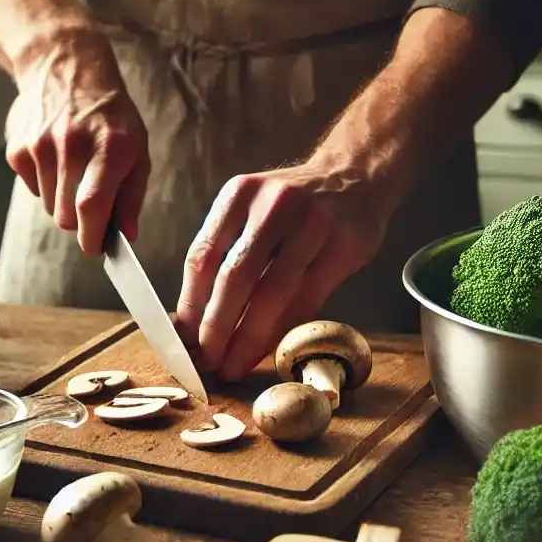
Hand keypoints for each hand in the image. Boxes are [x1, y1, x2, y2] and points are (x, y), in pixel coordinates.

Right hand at [5, 26, 149, 252]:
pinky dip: (45, 183)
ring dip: (62, 201)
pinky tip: (55, 157)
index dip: (91, 237)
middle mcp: (72, 146)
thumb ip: (132, 194)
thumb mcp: (137, 148)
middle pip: (66, 216)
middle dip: (80, 221)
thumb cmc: (110, 115)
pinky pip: (33, 188)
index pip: (91, 207)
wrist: (66, 68)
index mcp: (109, 148)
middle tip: (91, 204)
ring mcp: (40, 146)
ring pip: (49, 207)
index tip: (96, 247)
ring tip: (74, 171)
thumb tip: (127, 234)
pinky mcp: (18, 148)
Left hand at [176, 154, 394, 379]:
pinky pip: (307, 299)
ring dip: (249, 337)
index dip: (191, 303)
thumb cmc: (292, 207)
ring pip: (273, 292)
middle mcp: (274, 204)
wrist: (355, 176)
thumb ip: (226, 253)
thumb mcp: (252, 210)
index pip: (204, 255)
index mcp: (240, 193)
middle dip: (218, 327)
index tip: (186, 339)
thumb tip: (192, 320)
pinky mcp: (345, 245)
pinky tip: (268, 349)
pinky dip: (283, 330)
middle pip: (236, 276)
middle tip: (209, 361)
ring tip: (234, 365)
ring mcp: (314, 222)